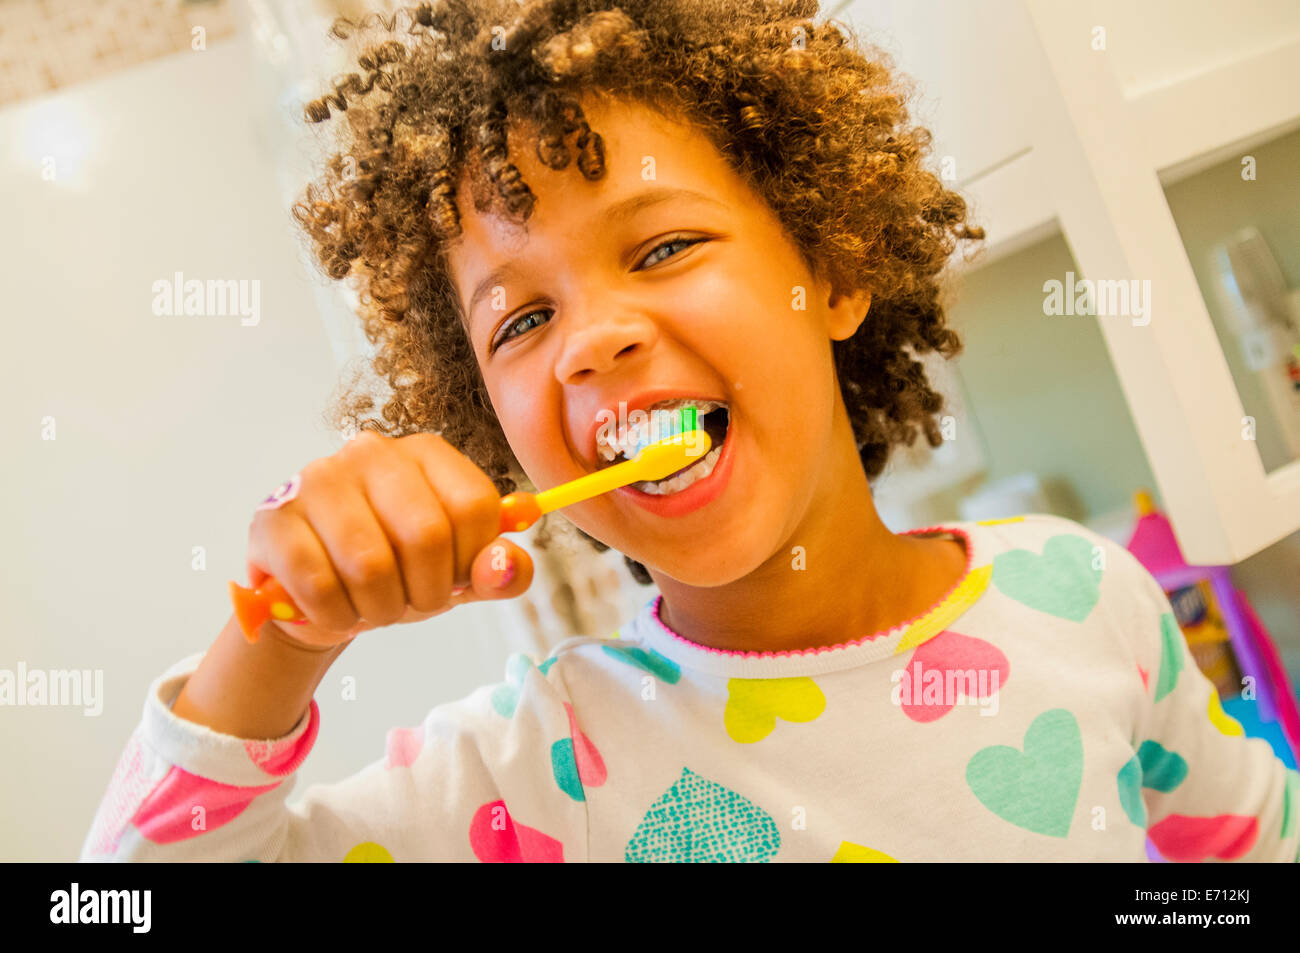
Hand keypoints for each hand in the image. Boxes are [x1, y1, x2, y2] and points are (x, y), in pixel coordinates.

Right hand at [244, 431, 532, 648]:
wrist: (317, 597)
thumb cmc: (396, 573)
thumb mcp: (457, 575)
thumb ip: (498, 572)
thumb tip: (508, 565)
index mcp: (427, 453)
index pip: (476, 507)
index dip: (471, 562)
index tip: (454, 578)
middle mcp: (372, 452)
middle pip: (426, 536)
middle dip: (425, 592)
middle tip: (409, 601)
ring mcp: (317, 480)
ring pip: (370, 565)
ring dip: (378, 609)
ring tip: (370, 605)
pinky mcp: (273, 519)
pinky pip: (318, 584)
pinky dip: (335, 615)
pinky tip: (333, 608)